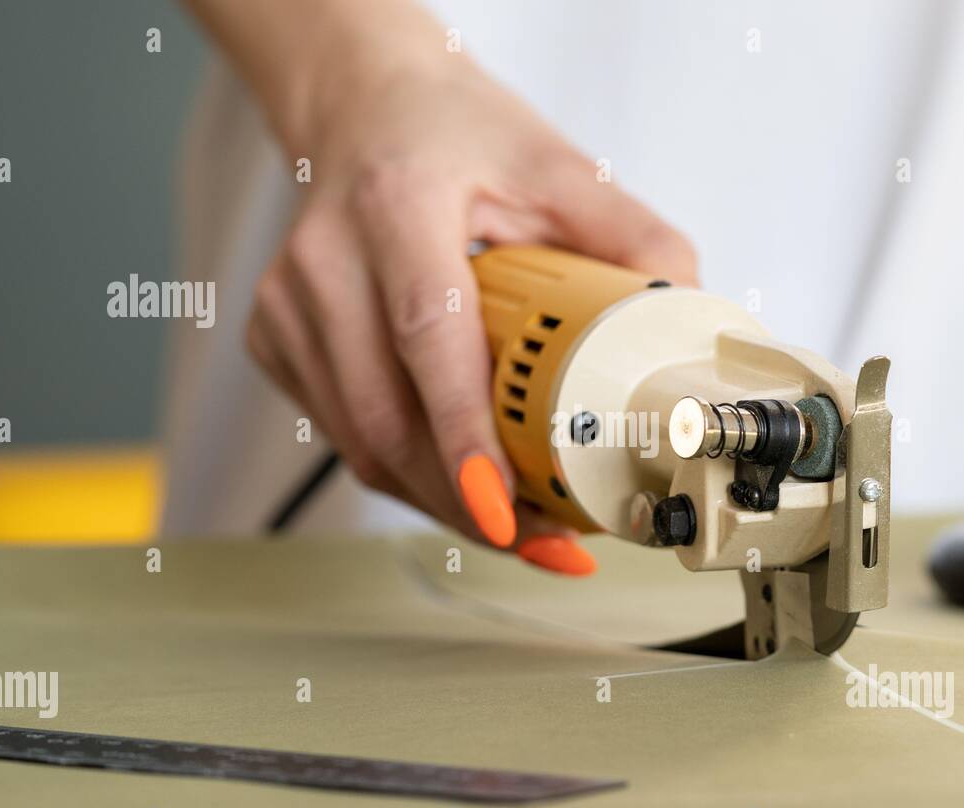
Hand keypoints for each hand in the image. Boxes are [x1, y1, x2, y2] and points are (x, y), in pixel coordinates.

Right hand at [211, 3, 697, 572]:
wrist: (362, 109)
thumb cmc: (454, 134)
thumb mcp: (558, 165)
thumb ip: (633, 238)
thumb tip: (689, 323)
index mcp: (396, 204)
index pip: (426, 334)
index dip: (463, 434)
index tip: (505, 505)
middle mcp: (325, 259)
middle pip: (388, 419)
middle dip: (472, 504)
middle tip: (552, 542)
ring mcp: (288, 306)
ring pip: (363, 445)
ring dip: (445, 504)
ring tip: (525, 527)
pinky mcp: (274, 340)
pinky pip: (347, 436)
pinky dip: (411, 474)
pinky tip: (465, 482)